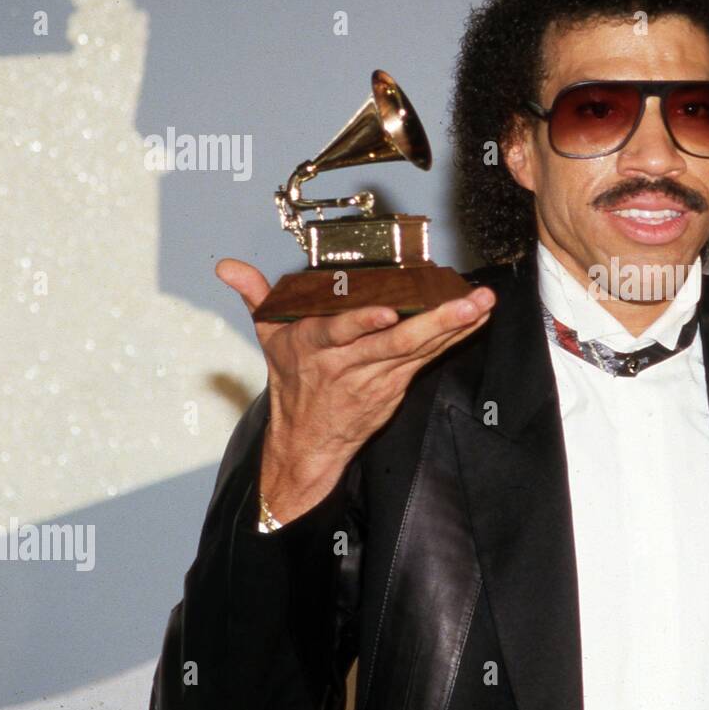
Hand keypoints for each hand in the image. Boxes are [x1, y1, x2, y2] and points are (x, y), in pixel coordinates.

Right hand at [216, 258, 495, 522]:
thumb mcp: (268, 337)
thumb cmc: (292, 382)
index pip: (338, 333)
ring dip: (455, 327)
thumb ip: (256, 295)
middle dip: (436, 322)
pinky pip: (430, 357)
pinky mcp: (398, 382)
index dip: (363, 323)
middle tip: (467, 302)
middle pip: (396, 342)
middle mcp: (349, 363)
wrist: (307, 442)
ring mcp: (378, 376)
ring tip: (481, 304)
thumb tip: (227, 267)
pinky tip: (478, 319)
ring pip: (420, 349)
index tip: (388, 311)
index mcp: (314, 347)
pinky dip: (455, 337)